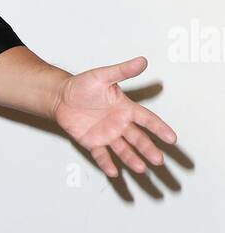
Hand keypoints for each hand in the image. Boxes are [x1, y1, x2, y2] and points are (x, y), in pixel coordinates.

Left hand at [53, 56, 176, 177]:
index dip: (160, 128)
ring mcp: (106, 134)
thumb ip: (123, 71)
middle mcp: (119, 123)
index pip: (147, 119)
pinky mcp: (92, 142)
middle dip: (149, 149)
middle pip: (138, 139)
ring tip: (141, 169)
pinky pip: (101, 155)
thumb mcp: (103, 76)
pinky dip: (107, 164)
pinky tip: (113, 172)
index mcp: (125, 108)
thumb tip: (142, 60)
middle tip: (158, 160)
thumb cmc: (82, 85)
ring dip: (132, 159)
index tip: (172, 138)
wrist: (60, 96)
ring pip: (123, 149)